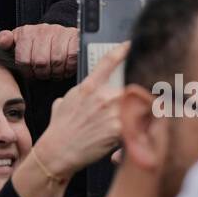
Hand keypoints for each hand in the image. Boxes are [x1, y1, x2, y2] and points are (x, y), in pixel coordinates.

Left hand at [0, 24, 77, 78]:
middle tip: (44, 73)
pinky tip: (65, 66)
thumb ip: (5, 43)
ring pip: (57, 61)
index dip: (27, 72)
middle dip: (42, 73)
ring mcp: (59, 32)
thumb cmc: (36, 45)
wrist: (60, 35)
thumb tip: (3, 40)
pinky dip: (69, 67)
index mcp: (25, 32)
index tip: (31, 72)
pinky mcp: (74, 37)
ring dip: (56, 71)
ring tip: (54, 70)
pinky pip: (71, 58)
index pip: (23, 60)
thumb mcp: (18, 44)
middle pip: (41, 62)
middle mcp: (42, 29)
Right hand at [32, 41, 129, 176]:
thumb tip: (82, 93)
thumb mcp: (63, 103)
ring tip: (133, 122)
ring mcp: (112, 112)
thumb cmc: (60, 130)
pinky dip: (135, 130)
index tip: (130, 45)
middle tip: (135, 102)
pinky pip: (135, 124)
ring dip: (138, 113)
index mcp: (88, 86)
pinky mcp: (119, 129)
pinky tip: (130, 135)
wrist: (58, 151)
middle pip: (130, 86)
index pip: (108, 62)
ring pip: (136, 106)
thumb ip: (79, 94)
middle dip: (134, 95)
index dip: (121, 50)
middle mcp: (102, 96)